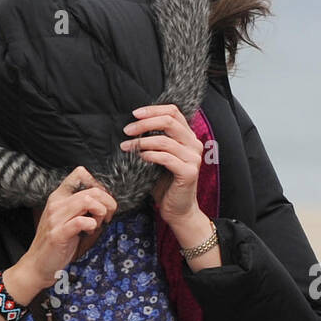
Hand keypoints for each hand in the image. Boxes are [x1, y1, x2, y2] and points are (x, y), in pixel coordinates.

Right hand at [16, 166, 116, 291]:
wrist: (38, 264)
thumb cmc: (58, 242)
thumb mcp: (70, 219)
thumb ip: (84, 207)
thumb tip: (107, 200)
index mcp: (59, 197)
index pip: (79, 173)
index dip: (98, 184)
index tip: (104, 199)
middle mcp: (56, 204)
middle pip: (91, 190)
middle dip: (107, 202)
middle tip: (108, 216)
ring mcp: (56, 218)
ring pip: (87, 201)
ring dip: (101, 212)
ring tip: (99, 223)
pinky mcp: (58, 234)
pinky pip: (81, 222)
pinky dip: (92, 225)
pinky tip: (90, 232)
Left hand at [121, 103, 204, 227]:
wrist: (178, 210)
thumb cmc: (165, 184)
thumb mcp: (159, 157)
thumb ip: (154, 140)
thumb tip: (133, 125)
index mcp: (188, 137)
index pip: (174, 112)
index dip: (153, 110)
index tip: (135, 114)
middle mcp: (194, 145)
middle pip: (169, 122)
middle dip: (145, 123)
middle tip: (127, 130)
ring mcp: (194, 158)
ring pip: (165, 140)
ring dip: (142, 142)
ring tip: (126, 146)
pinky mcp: (189, 172)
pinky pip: (166, 157)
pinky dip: (150, 155)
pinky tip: (140, 157)